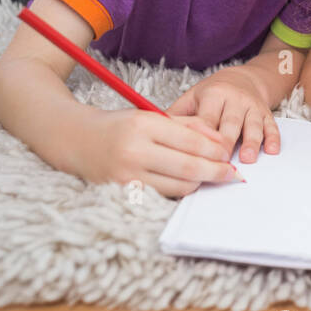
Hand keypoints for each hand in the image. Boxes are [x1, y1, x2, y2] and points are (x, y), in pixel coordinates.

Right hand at [79, 108, 240, 198]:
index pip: (191, 140)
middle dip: (216, 172)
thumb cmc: (120, 125)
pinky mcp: (124, 192)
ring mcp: (128, 174)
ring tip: (210, 176)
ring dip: (200, 183)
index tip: (228, 154)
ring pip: (179, 185)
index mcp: (144, 124)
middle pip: (188, 167)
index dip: (215, 150)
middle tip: (232, 173)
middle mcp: (134, 150)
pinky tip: (188, 182)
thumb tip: (221, 141)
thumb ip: (188, 125)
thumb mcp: (152, 115)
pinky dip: (180, 189)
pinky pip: (163, 194)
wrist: (77, 140)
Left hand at [168, 68, 278, 163]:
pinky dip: (273, 138)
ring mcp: (252, 106)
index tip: (197, 155)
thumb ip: (177, 114)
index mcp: (213, 95)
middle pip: (230, 123)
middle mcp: (234, 99)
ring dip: (251, 142)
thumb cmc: (213, 93)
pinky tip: (271, 150)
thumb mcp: (193, 97)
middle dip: (227, 142)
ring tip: (248, 159)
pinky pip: (271, 125)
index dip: (203, 137)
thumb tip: (153, 132)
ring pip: (252, 124)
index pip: (207, 118)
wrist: (245, 78)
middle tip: (222, 163)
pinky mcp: (266, 113)